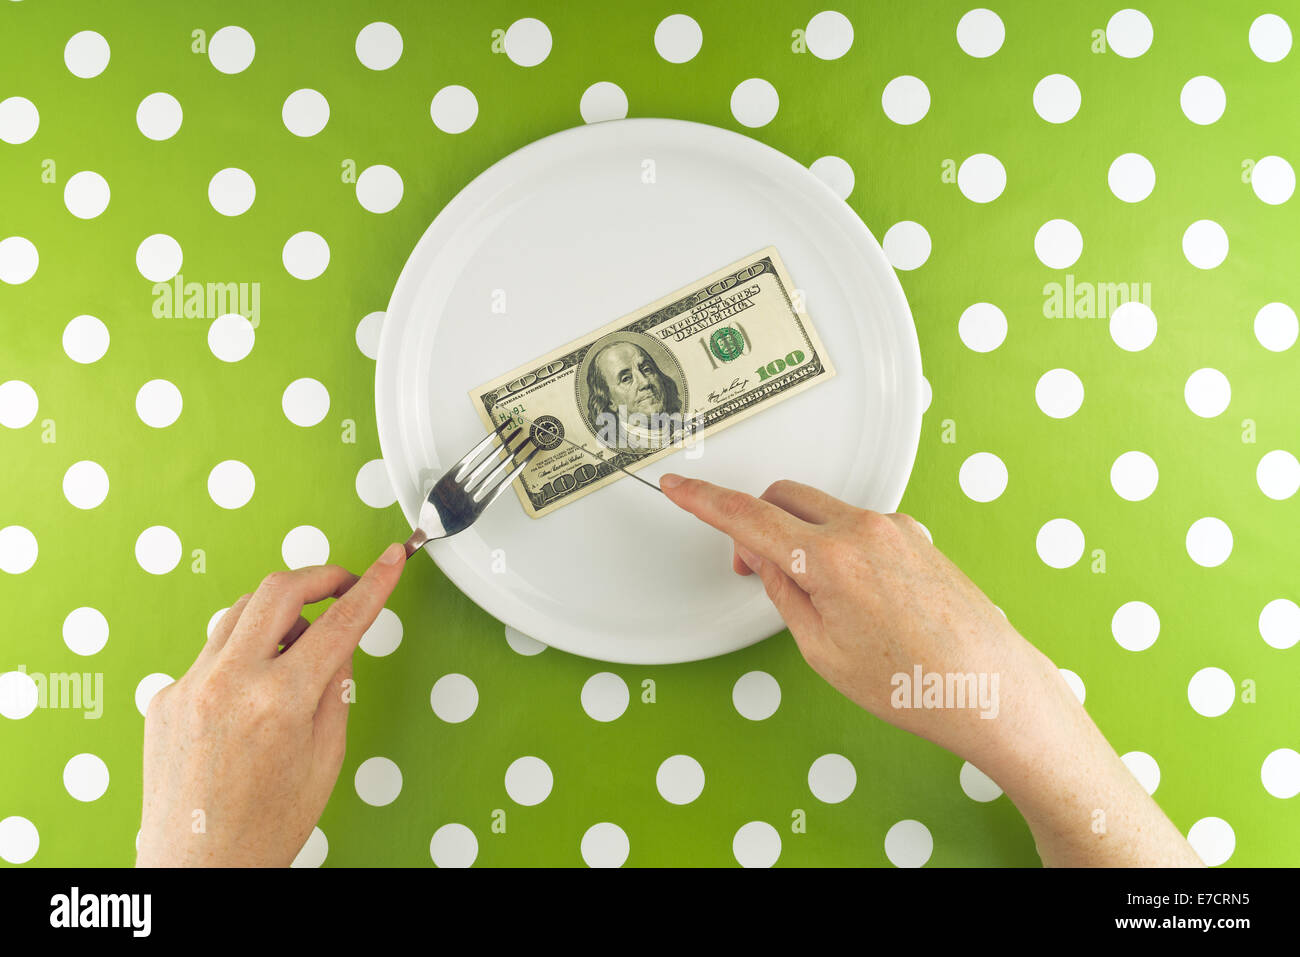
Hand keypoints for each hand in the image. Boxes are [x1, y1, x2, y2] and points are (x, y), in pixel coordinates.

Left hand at [136, 543, 406, 866]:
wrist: (197, 871)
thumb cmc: (264, 829)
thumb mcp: (325, 758)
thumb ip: (335, 691)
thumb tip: (336, 647)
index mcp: (278, 702)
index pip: (340, 624)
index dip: (373, 586)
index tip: (388, 562)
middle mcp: (228, 684)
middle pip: (277, 590)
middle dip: (318, 576)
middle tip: (342, 584)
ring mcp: (189, 687)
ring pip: (238, 615)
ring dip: (277, 615)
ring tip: (298, 648)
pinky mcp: (165, 697)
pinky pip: (212, 654)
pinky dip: (242, 657)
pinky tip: (254, 694)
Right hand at [659, 474, 1201, 866]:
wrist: (992, 689)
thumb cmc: (918, 683)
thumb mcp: (823, 651)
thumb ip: (784, 594)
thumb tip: (766, 561)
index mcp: (832, 558)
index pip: (748, 517)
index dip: (703, 500)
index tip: (679, 486)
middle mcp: (865, 529)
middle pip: (783, 498)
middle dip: (755, 522)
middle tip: (751, 569)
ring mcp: (896, 528)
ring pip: (820, 508)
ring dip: (798, 534)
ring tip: (812, 597)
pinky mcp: (916, 536)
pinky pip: (855, 524)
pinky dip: (834, 543)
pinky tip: (849, 593)